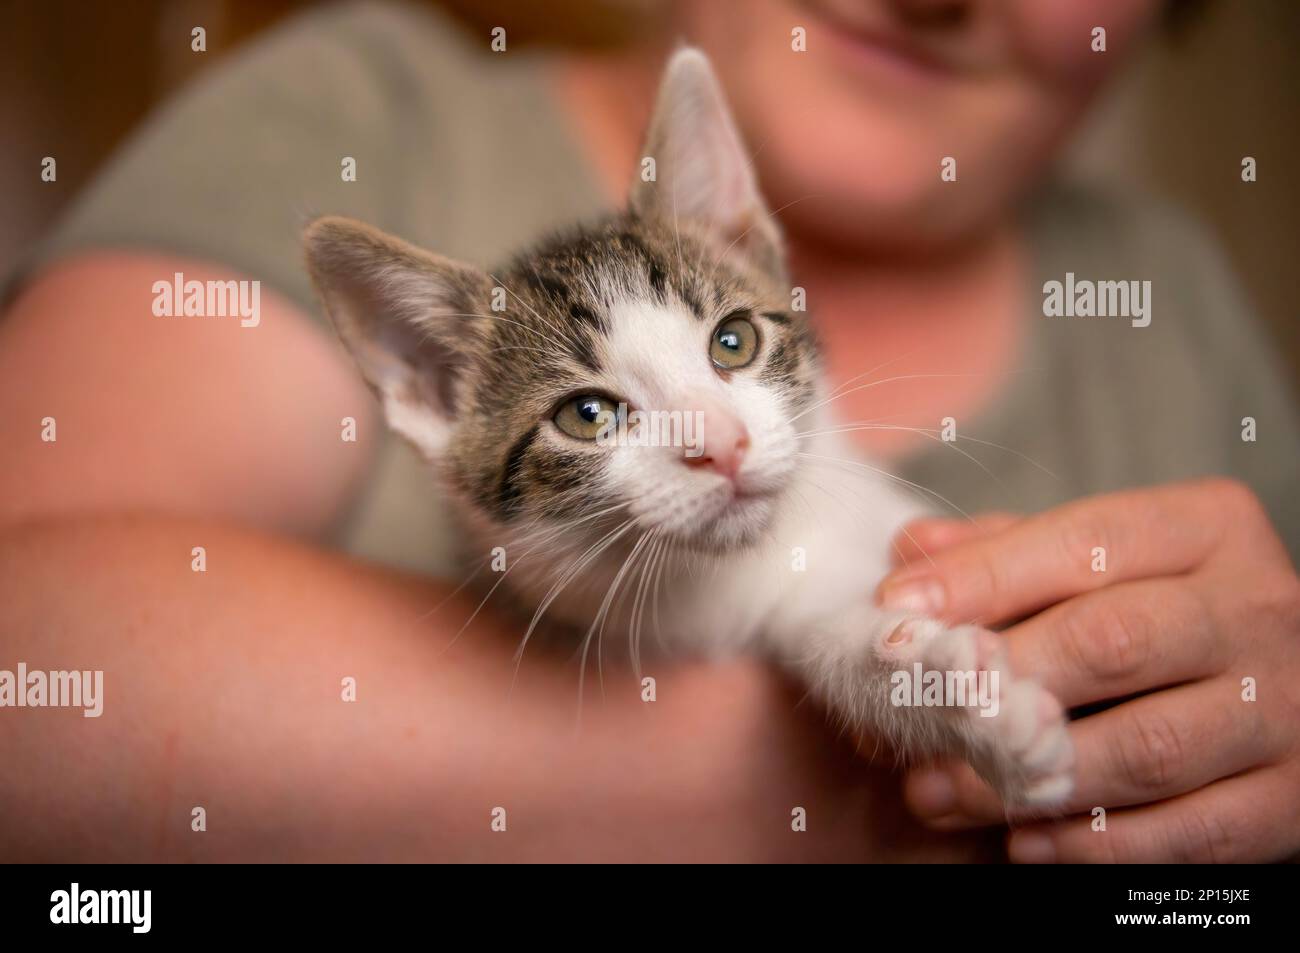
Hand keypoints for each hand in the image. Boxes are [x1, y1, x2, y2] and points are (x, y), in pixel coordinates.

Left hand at [876, 478, 1299, 861]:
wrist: (1279, 687)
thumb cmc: (1159, 610)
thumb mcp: (1096, 561)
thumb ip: (1006, 551)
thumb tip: (912, 550)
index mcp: (1205, 528)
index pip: (1083, 543)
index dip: (981, 579)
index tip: (894, 615)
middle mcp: (1257, 608)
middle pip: (1113, 642)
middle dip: (995, 685)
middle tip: (908, 714)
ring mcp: (1284, 707)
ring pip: (1147, 747)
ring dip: (1027, 777)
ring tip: (938, 790)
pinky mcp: (1291, 799)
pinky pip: (1189, 832)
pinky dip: (1096, 843)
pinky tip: (1024, 839)